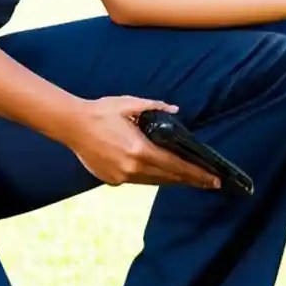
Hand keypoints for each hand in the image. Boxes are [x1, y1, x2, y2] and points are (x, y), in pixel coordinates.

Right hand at [59, 96, 221, 189]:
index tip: (213, 179)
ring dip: (171, 179)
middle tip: (210, 181)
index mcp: (139, 150)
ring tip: (190, 178)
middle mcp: (131, 168)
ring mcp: (121, 177)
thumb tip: (175, 111)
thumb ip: (155, 107)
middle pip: (168, 178)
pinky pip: (138, 180)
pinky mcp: (112, 180)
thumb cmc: (102, 112)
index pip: (175, 166)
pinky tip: (159, 171)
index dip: (196, 174)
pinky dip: (150, 175)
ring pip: (153, 181)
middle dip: (190, 179)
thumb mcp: (130, 104)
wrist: (71, 124)